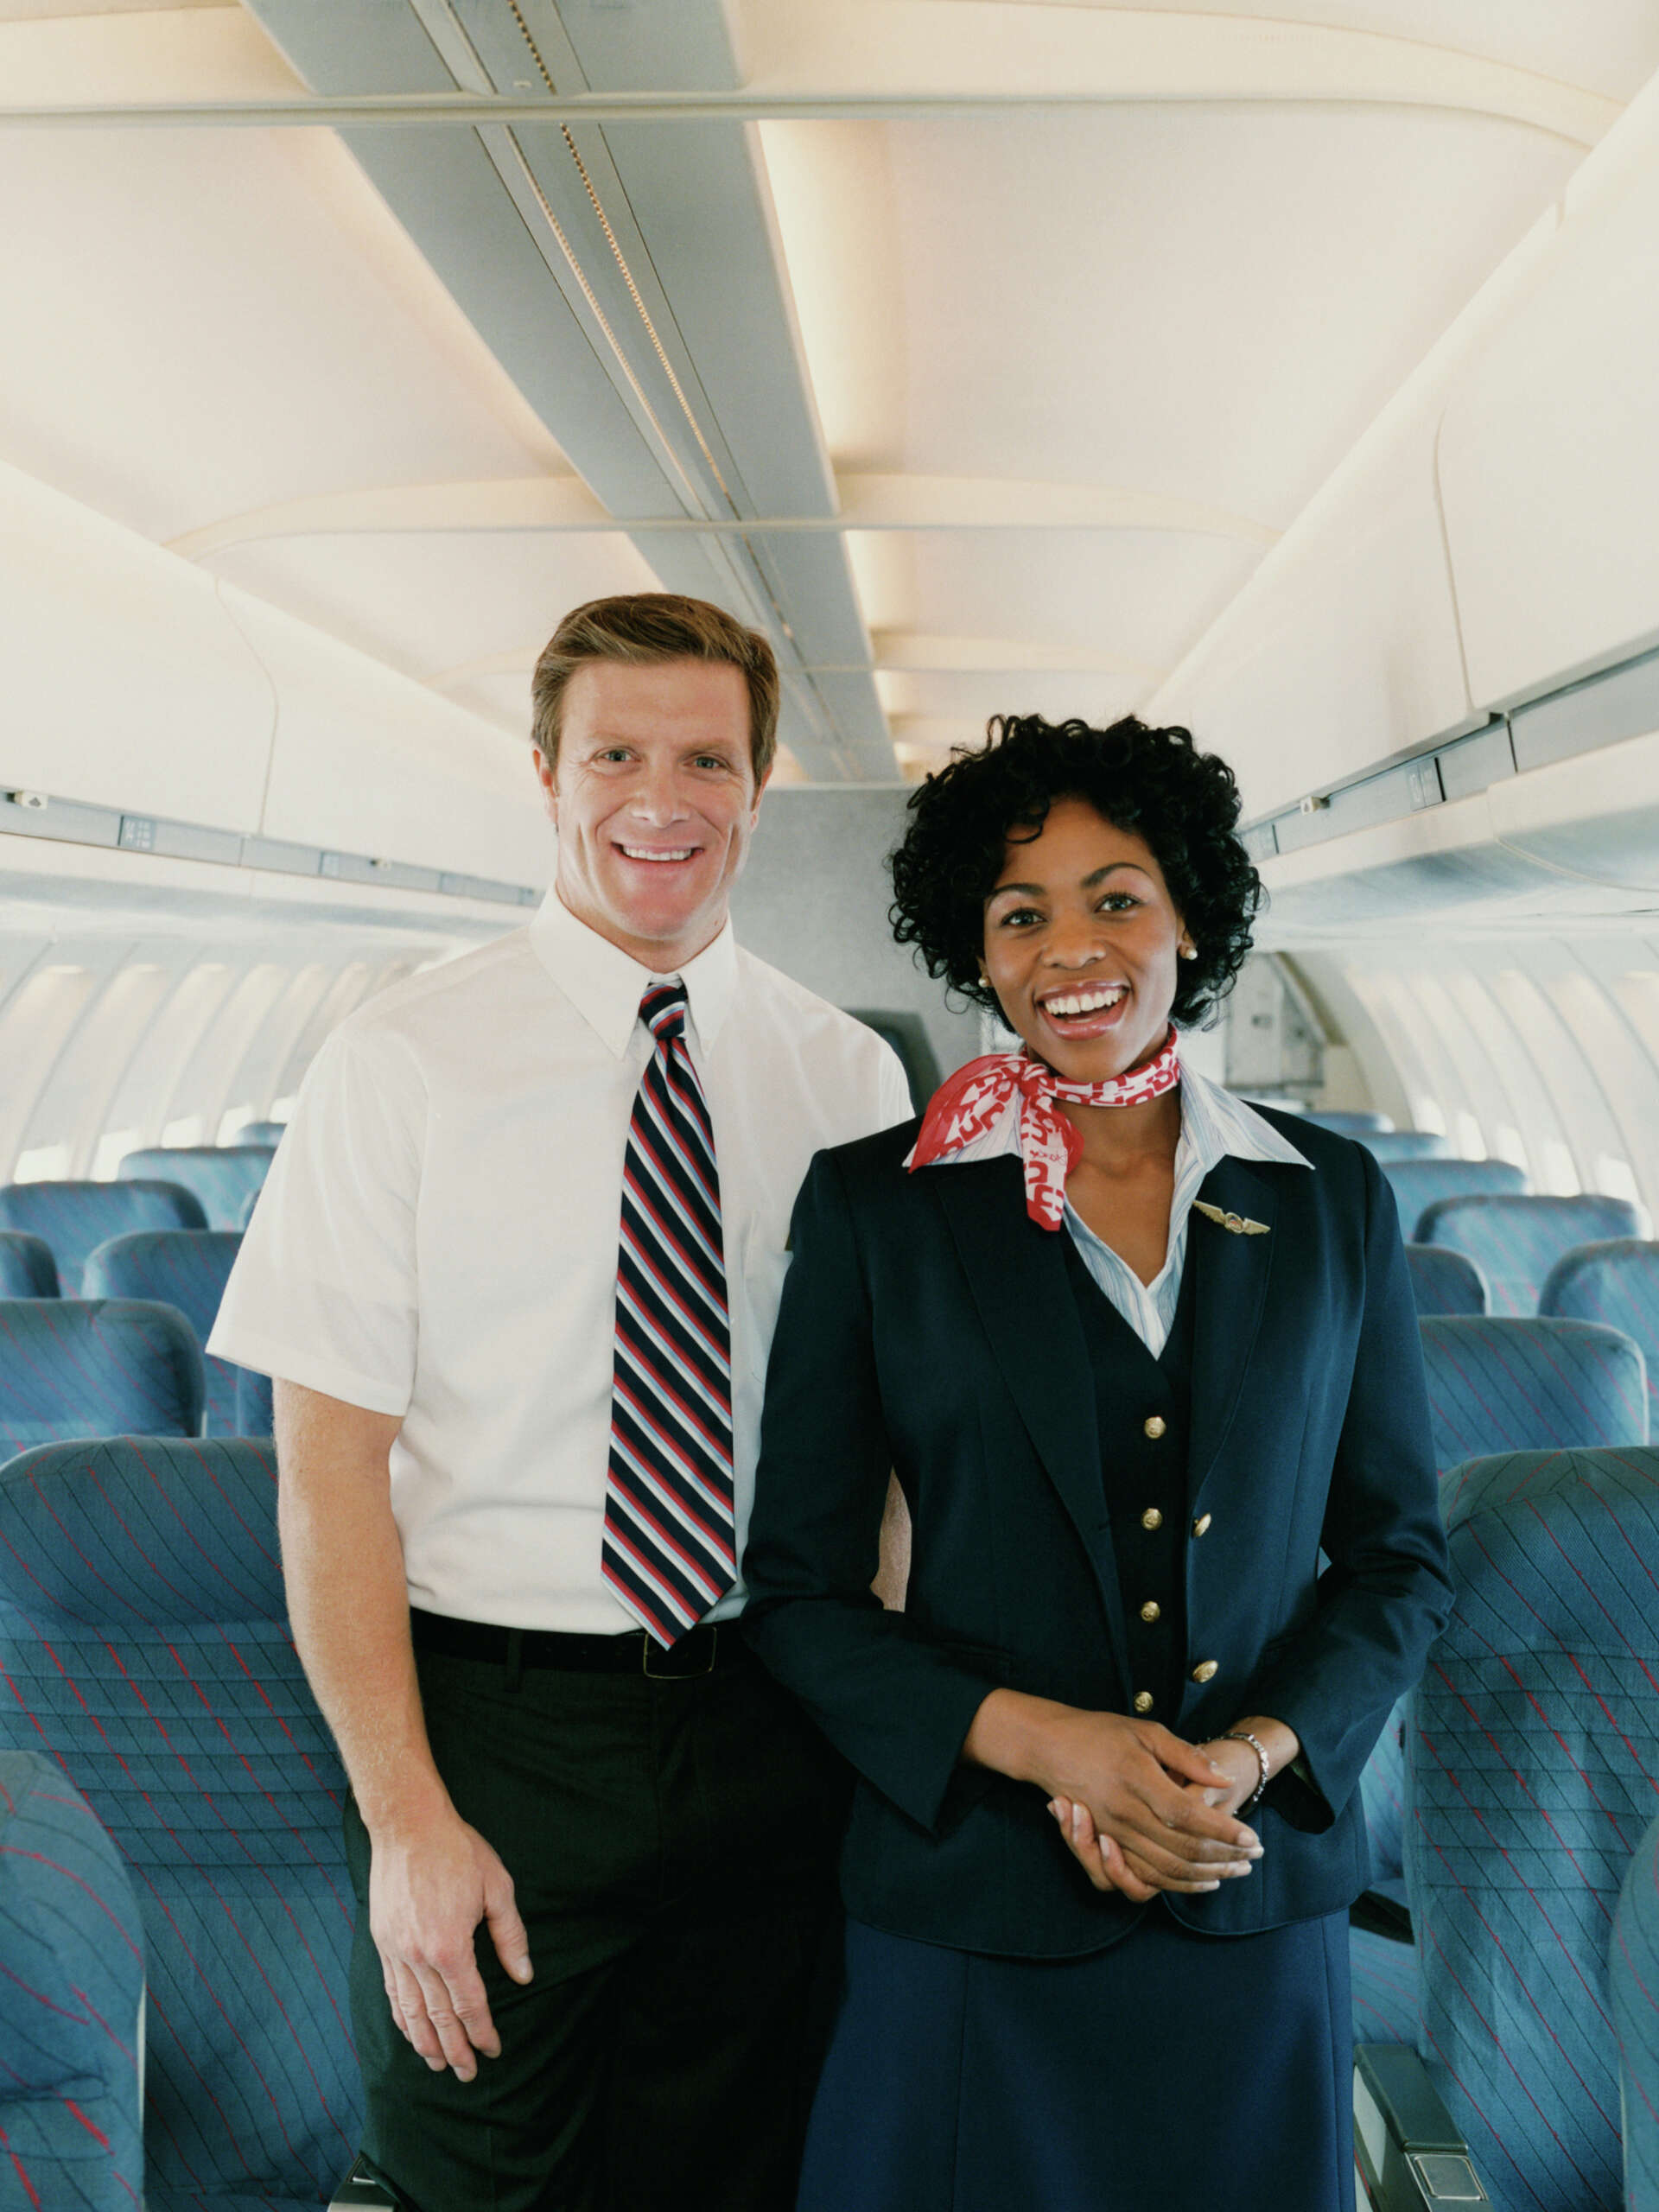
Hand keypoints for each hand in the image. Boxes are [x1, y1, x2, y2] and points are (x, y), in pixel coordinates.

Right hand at [368, 1804, 532, 2079]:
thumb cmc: (458, 1851)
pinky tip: (409, 2031)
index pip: (470, 2004)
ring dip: (425, 2043)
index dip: (482, 2031)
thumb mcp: (497, 1887)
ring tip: (437, 2065)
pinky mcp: (382, 1943)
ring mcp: (396, 1952)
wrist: (408, 1825)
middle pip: (439, 2017)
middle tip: (466, 2074)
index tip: (493, 2049)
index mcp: (451, 1947)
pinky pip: (391, 1992)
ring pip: (410, 2012)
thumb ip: (510, 1935)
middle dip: (455, 2049)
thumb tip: (524, 1975)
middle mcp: (419, 1957)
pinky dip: (401, 2018)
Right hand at [1032, 1710, 1261, 1896]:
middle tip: (1255, 1856)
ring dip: (1206, 1876)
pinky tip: (1200, 1882)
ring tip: (1236, 1871)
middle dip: (1225, 1857)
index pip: (1188, 1816)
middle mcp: (1124, 1813)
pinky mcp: (1105, 1845)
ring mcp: (1113, 1833)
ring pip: (1166, 1870)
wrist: (1048, 1747)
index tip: (1252, 1838)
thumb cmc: (1099, 1733)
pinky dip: (1175, 1885)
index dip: (1223, 1831)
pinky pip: (1143, 1878)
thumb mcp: (1145, 1730)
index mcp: (1137, 1779)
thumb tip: (1223, 1779)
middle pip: (1183, 1849)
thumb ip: (1185, 1755)